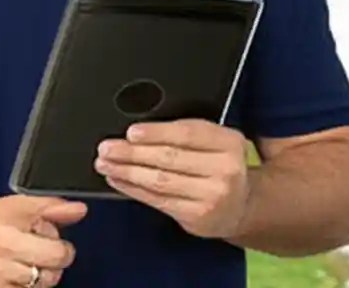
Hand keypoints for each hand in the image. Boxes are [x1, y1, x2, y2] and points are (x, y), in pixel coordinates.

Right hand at [0, 194, 86, 286]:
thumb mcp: (10, 207)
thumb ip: (48, 207)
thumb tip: (79, 209)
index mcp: (8, 232)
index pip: (57, 248)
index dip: (59, 242)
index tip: (49, 236)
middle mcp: (2, 259)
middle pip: (53, 268)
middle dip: (55, 260)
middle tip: (43, 252)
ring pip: (42, 284)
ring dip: (41, 275)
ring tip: (25, 263)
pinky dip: (26, 286)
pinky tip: (15, 276)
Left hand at [95, 119, 250, 239]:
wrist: (242, 206)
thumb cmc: (219, 167)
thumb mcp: (214, 142)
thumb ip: (185, 133)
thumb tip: (137, 133)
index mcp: (229, 142)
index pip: (188, 133)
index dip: (156, 132)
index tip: (131, 133)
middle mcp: (225, 169)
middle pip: (170, 158)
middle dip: (133, 152)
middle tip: (107, 148)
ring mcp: (212, 196)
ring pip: (161, 180)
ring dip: (127, 172)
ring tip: (106, 164)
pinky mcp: (198, 217)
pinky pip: (158, 200)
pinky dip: (133, 190)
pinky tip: (119, 181)